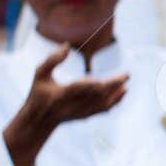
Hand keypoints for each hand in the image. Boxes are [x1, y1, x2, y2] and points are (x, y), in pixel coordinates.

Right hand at [3, 45, 128, 165]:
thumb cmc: (38, 93)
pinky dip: (115, 101)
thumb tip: (67, 45)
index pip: (81, 88)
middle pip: (98, 95)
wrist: (39, 120)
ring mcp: (81, 112)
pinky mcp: (86, 116)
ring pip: (103, 103)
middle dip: (114, 85)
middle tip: (127, 74)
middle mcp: (74, 104)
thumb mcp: (40, 74)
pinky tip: (123, 92)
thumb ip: (52, 60)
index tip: (103, 76)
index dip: (95, 84)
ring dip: (117, 93)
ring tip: (126, 82)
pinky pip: (103, 109)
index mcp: (62, 93)